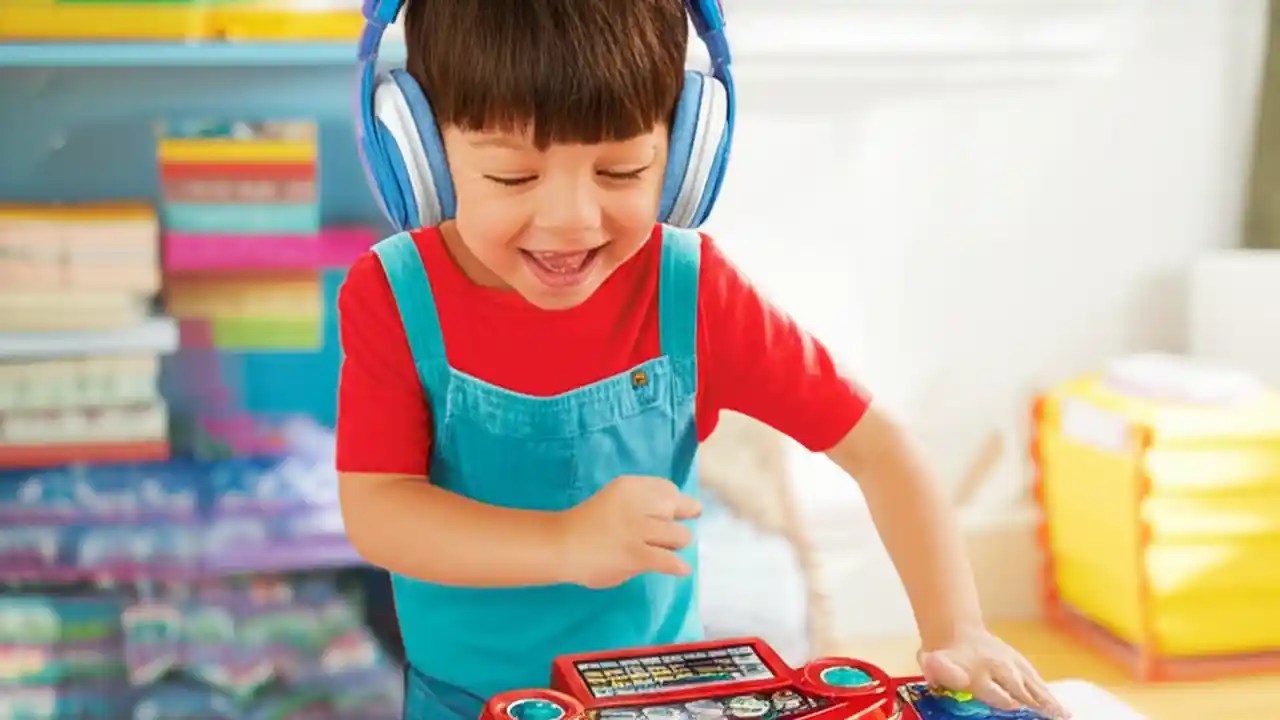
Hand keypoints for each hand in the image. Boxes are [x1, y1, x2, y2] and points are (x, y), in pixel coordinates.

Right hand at [557, 475, 701, 588]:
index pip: (668, 488)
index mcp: (630, 486)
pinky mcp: (637, 555)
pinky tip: (681, 569)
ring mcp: (637, 530)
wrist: (561, 546)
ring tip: (666, 549)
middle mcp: (636, 503)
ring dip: (676, 544)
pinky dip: (678, 566)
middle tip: (670, 533)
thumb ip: (642, 502)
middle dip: (679, 521)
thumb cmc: (587, 524)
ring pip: (680, 535)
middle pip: (678, 509)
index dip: (675, 502)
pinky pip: (669, 561)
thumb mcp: (615, 498)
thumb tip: (675, 512)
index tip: (671, 513)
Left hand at [917, 627, 1069, 718]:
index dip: (1006, 701)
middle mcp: (1000, 668)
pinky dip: (1049, 696)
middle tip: (1052, 719)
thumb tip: (930, 663)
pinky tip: (1061, 711)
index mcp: (978, 673)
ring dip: (1048, 704)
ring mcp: (1013, 665)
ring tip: (1063, 717)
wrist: (955, 631)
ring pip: (1034, 687)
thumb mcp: (934, 663)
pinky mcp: (1022, 665)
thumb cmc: (945, 656)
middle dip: (1034, 707)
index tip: (1014, 707)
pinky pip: (1038, 682)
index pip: (998, 693)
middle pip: (1021, 692)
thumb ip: (936, 668)